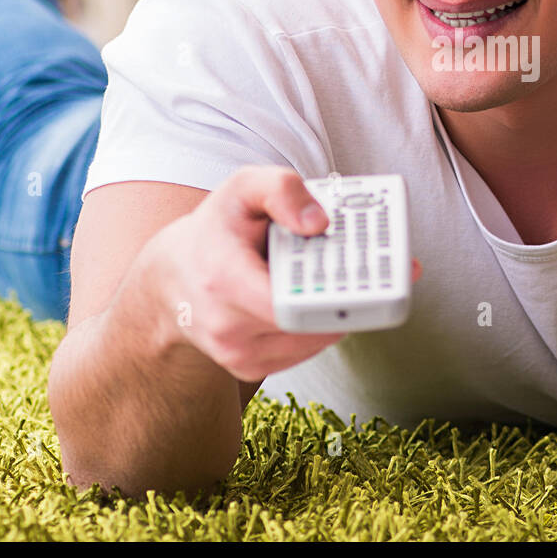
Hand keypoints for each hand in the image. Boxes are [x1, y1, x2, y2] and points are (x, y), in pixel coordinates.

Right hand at [144, 165, 422, 382]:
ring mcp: (238, 354)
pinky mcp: (250, 368)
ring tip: (351, 280)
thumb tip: (320, 222)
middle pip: (312, 325)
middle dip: (352, 299)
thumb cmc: (215, 229)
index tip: (367, 275)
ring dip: (341, 313)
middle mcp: (228, 327)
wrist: (172, 277)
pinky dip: (324, 326)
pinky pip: (306, 349)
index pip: (289, 304)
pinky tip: (323, 299)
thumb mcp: (242, 188)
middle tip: (384, 272)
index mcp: (224, 279)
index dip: (333, 295)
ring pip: (316, 341)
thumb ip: (281, 190)